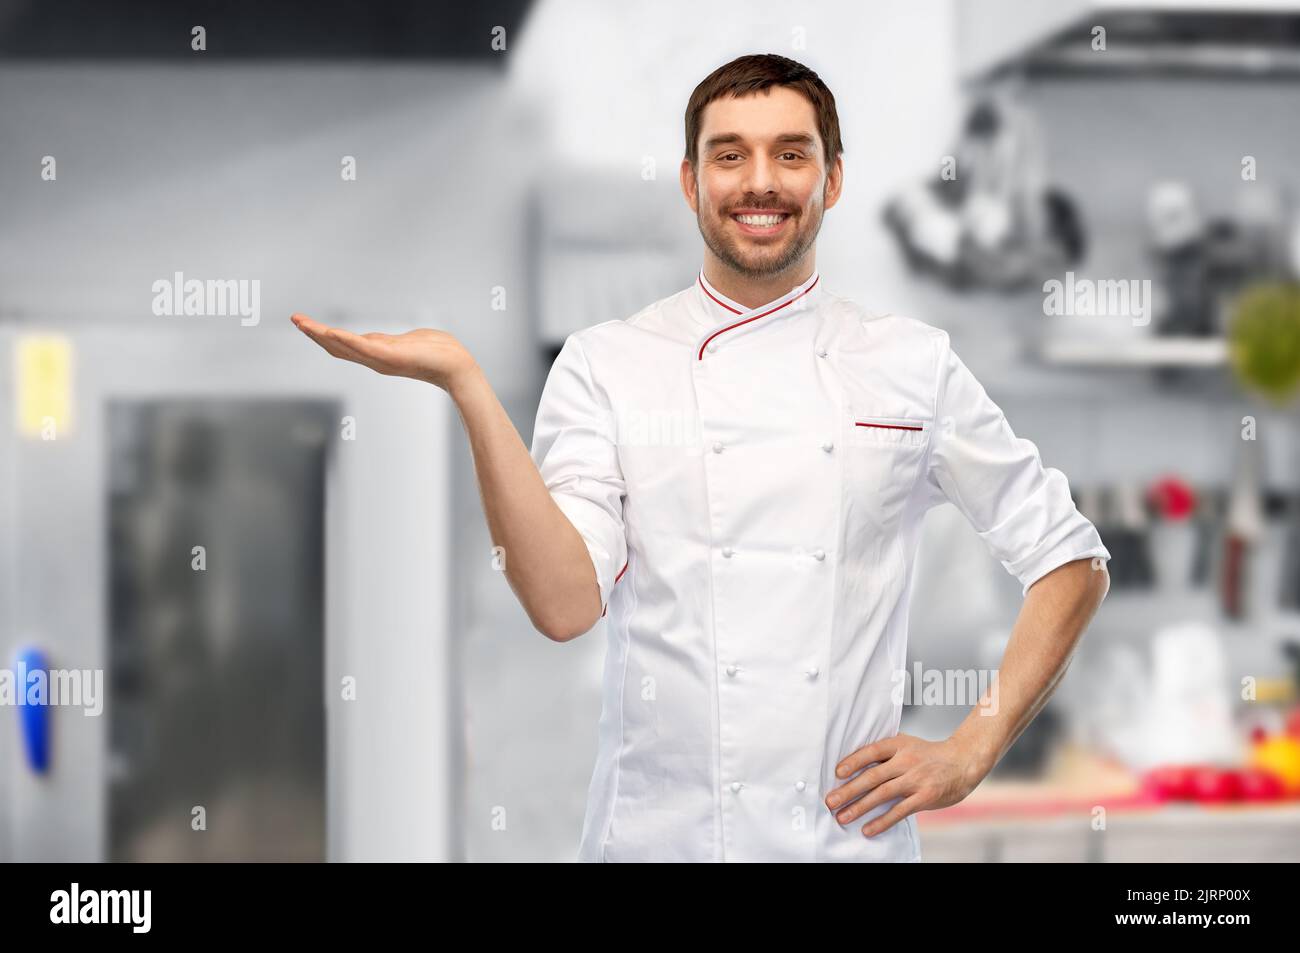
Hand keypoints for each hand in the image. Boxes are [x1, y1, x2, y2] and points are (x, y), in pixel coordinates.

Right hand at [290, 312, 478, 392]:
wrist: (457, 367)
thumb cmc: (438, 353)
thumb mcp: (405, 342)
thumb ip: (387, 341)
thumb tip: (375, 339)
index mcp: (377, 355)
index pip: (344, 346)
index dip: (323, 336)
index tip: (304, 323)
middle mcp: (375, 359)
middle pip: (337, 347)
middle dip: (314, 334)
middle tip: (294, 319)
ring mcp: (381, 359)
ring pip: (345, 347)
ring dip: (322, 335)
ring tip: (303, 324)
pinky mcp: (390, 356)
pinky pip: (363, 347)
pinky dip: (346, 340)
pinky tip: (330, 332)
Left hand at [824, 733, 985, 837]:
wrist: (962, 762)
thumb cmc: (928, 755)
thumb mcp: (907, 745)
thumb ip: (885, 754)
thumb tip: (854, 767)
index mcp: (898, 744)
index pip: (871, 751)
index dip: (853, 761)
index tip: (837, 773)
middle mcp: (906, 760)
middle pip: (873, 776)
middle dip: (849, 790)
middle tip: (830, 801)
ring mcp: (916, 779)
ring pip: (883, 794)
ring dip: (860, 807)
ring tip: (843, 817)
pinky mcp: (925, 797)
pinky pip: (899, 811)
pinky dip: (882, 821)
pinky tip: (868, 829)